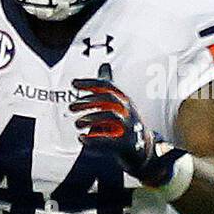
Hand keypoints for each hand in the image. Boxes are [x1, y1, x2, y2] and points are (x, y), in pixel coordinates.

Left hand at [69, 67, 184, 186]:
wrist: (142, 148)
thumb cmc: (125, 123)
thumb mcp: (118, 103)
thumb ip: (107, 88)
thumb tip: (104, 65)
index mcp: (123, 99)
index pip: (107, 85)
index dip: (90, 82)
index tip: (73, 83)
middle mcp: (127, 110)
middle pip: (108, 99)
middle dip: (87, 101)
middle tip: (71, 106)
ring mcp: (128, 126)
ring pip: (110, 117)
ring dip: (90, 118)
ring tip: (77, 123)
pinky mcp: (126, 143)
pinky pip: (109, 140)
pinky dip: (93, 140)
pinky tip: (81, 139)